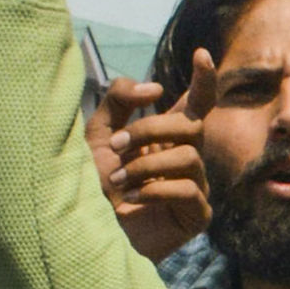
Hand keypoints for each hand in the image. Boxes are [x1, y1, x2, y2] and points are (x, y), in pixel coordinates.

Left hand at [90, 76, 205, 261]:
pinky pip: (189, 190)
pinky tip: (132, 198)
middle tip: (115, 147)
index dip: (204, 80)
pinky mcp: (196, 216)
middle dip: (150, 130)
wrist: (85, 234)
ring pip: (190, 157)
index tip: (202, 54)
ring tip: (119, 180)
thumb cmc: (90, 188)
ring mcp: (194, 188)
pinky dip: (157, 190)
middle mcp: (184, 159)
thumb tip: (156, 89)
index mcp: (165, 138)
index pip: (195, 105)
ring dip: (148, 165)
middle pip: (190, 125)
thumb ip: (118, 101)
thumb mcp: (96, 135)